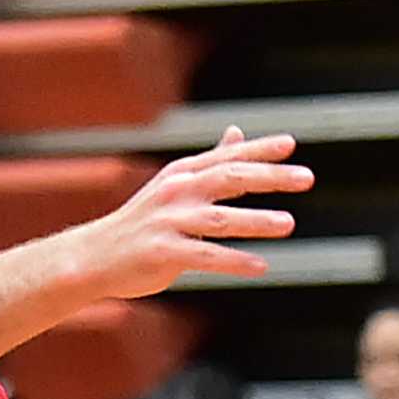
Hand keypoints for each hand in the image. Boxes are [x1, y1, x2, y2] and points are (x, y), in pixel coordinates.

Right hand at [81, 127, 313, 297]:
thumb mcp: (173, 187)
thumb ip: (209, 165)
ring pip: (220, 219)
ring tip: (288, 224)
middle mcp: (176, 192)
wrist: (92, 258)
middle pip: (230, 178)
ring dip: (257, 221)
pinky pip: (206, 256)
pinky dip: (235, 261)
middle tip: (306, 178)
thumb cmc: (139, 224)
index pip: (227, 157)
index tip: (291, 145)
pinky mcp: (161, 253)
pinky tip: (261, 266)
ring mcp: (167, 222)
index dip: (260, 150)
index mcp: (181, 174)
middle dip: (270, 177)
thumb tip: (238, 132)